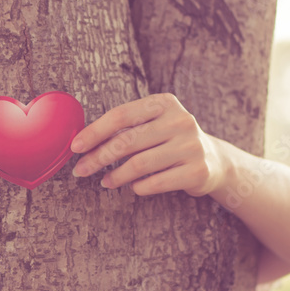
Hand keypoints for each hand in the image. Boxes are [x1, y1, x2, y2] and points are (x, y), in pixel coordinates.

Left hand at [69, 93, 225, 196]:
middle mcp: (180, 121)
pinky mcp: (197, 171)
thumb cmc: (170, 141)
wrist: (213, 160)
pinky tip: (133, 187)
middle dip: (98, 157)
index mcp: (165, 103)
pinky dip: (139, 187)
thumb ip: (126, 127)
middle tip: (81, 170)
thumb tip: (83, 141)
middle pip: (127, 141)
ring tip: (105, 182)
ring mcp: (191, 146)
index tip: (76, 147)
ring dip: (116, 176)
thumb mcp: (154, 124)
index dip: (95, 131)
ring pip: (139, 164)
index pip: (121, 115)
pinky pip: (155, 183)